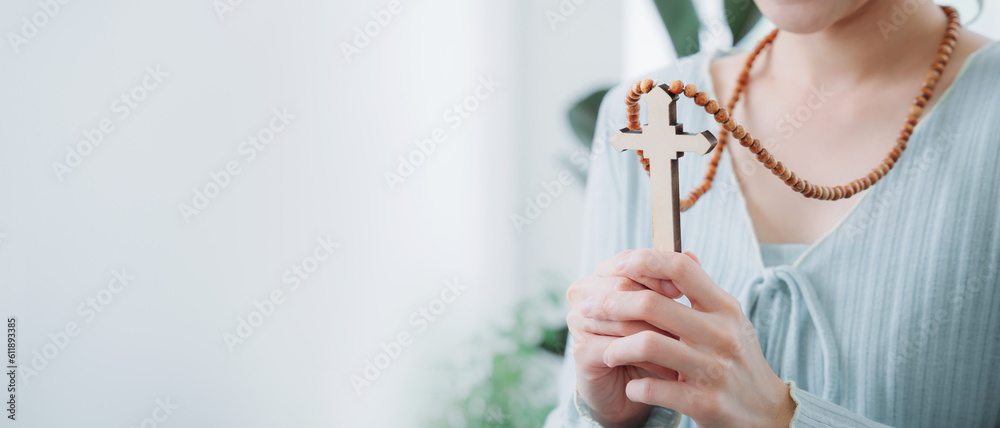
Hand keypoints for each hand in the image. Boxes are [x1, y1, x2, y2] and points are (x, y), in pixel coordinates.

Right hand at [566, 250, 688, 427]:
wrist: (641, 389)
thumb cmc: (655, 343)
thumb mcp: (668, 309)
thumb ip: (675, 281)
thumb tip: (692, 255)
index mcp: (603, 274)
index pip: (627, 262)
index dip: (654, 272)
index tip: (680, 290)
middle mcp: (584, 293)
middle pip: (623, 288)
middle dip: (657, 306)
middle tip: (686, 323)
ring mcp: (578, 322)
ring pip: (622, 319)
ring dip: (657, 336)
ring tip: (684, 350)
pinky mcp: (582, 352)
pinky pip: (617, 349)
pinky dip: (647, 361)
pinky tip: (669, 370)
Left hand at [580, 249, 794, 427]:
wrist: (767, 412)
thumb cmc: (739, 360)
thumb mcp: (730, 319)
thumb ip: (703, 290)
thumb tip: (683, 253)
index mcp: (724, 308)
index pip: (680, 268)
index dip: (642, 261)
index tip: (613, 266)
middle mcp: (720, 334)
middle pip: (652, 304)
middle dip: (611, 304)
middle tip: (588, 309)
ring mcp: (713, 368)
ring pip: (648, 345)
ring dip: (617, 347)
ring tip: (606, 351)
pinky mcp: (704, 402)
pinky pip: (654, 387)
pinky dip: (636, 386)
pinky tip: (632, 384)